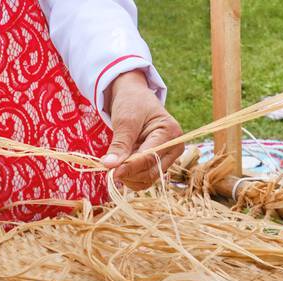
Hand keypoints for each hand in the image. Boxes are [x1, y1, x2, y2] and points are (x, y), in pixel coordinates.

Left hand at [103, 70, 184, 189]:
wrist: (136, 98)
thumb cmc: (133, 103)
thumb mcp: (125, 120)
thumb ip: (119, 144)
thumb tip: (109, 165)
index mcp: (171, 132)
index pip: (150, 157)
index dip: (130, 167)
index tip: (112, 172)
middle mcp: (174, 148)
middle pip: (151, 172)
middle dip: (128, 173)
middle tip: (109, 168)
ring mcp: (167, 158)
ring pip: (147, 180)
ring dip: (128, 177)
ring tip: (115, 163)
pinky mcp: (158, 164)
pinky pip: (144, 179)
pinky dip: (130, 177)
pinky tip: (121, 166)